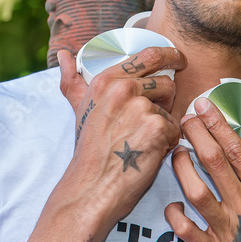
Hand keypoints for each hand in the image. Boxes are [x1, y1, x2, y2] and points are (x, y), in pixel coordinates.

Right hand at [55, 46, 186, 231]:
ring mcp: (141, 107)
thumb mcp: (80, 109)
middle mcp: (123, 88)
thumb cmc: (89, 150)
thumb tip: (62, 55)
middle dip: (167, 102)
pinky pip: (175, 129)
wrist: (92, 186)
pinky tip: (149, 153)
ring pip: (171, 109)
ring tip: (143, 142)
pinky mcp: (157, 128)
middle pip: (166, 83)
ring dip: (164, 125)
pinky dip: (167, 143)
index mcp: (106, 80)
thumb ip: (73, 80)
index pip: (149, 55)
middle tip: (151, 122)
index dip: (170, 55)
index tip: (178, 60)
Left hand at [164, 97, 240, 241]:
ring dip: (180, 168)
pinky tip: (171, 206)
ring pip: (195, 189)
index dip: (219, 125)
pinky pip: (185, 229)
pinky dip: (174, 214)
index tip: (204, 104)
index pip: (239, 151)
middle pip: (214, 162)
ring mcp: (227, 230)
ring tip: (174, 154)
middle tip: (182, 117)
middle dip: (194, 134)